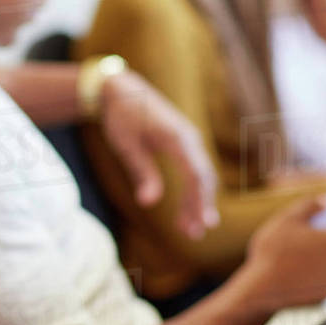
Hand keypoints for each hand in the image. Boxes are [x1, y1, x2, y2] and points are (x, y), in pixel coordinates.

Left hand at [99, 70, 218, 237]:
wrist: (123, 90)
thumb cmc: (121, 117)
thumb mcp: (126, 146)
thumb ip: (141, 172)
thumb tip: (148, 203)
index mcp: (176, 138)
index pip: (195, 175)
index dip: (199, 201)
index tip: (201, 223)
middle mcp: (189, 138)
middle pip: (203, 178)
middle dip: (201, 207)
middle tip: (194, 234)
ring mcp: (189, 139)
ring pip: (201, 176)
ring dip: (197, 202)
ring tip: (189, 229)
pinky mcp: (184, 143)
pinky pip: (194, 169)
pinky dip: (192, 190)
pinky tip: (184, 210)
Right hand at [237, 198, 325, 312]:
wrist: (262, 289)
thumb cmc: (274, 251)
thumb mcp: (288, 219)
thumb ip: (310, 206)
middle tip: (304, 241)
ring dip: (319, 261)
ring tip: (295, 260)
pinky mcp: (324, 297)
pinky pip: (322, 282)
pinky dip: (312, 278)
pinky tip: (294, 276)